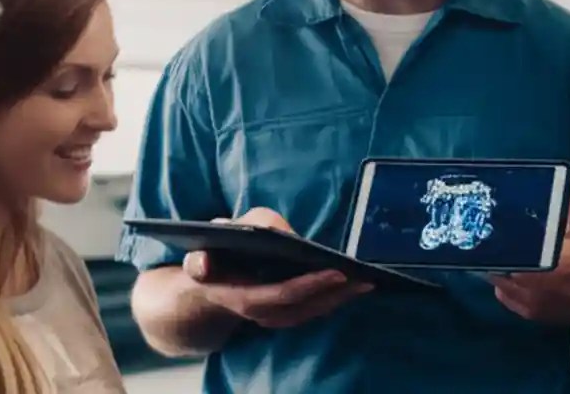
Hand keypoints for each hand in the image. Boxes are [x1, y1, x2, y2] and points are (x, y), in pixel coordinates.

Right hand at [183, 207, 372, 328]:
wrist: (204, 291)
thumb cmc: (208, 261)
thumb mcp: (202, 252)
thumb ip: (202, 257)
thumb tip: (215, 256)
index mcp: (243, 298)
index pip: (283, 294)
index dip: (311, 284)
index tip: (338, 272)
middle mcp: (262, 314)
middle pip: (306, 307)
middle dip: (337, 294)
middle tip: (365, 279)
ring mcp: (275, 317)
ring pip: (313, 311)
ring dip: (341, 298)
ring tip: (367, 282)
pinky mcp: (285, 313)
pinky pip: (314, 308)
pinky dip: (334, 298)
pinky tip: (353, 285)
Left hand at [489, 166, 569, 327]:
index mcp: (552, 260)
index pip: (516, 247)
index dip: (502, 237)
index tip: (493, 225)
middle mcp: (536, 283)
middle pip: (499, 264)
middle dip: (493, 250)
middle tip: (487, 235)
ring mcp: (529, 301)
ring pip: (497, 280)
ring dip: (495, 266)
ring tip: (491, 250)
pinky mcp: (526, 313)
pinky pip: (502, 295)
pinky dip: (501, 283)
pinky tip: (503, 270)